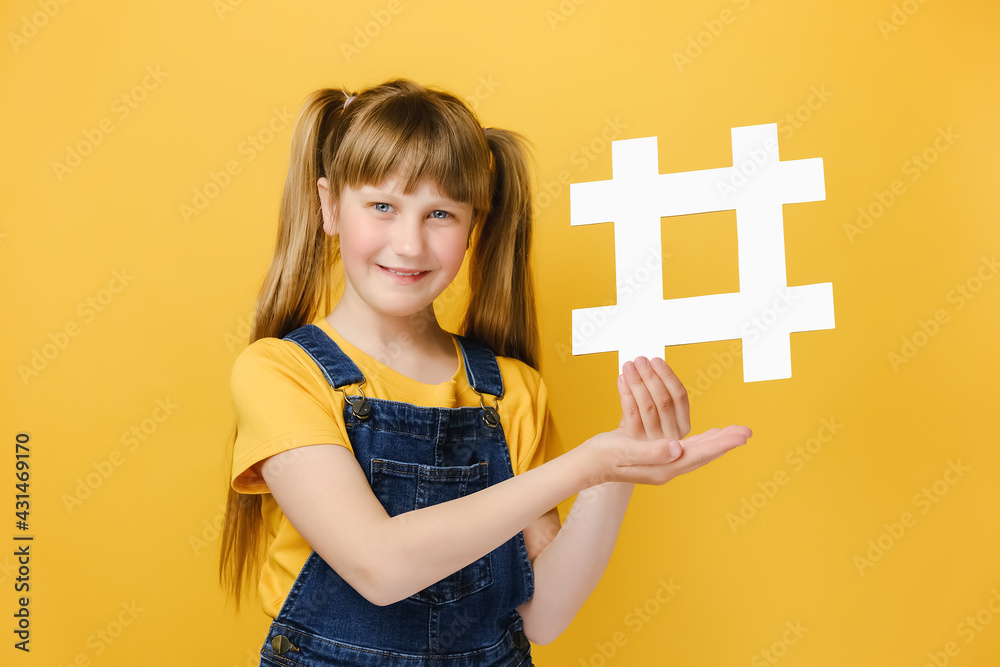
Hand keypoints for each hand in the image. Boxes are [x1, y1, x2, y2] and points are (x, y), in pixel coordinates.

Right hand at [585, 424, 751, 486]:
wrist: (587, 466)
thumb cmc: (603, 457)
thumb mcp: (625, 451)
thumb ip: (651, 452)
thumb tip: (677, 448)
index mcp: (663, 467)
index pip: (699, 453)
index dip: (721, 443)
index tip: (741, 435)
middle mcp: (668, 467)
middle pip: (703, 453)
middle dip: (724, 441)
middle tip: (746, 432)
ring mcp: (663, 464)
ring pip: (696, 450)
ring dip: (713, 438)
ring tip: (731, 432)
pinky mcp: (658, 457)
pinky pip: (686, 448)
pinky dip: (699, 440)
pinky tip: (705, 435)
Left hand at [617, 356, 690, 441]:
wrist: (622, 455)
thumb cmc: (641, 428)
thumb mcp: (655, 414)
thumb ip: (656, 393)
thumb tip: (649, 365)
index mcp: (683, 425)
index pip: (680, 397)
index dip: (668, 376)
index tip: (657, 360)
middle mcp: (672, 436)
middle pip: (664, 401)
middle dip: (651, 376)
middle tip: (640, 360)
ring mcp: (654, 442)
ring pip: (647, 406)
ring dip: (637, 382)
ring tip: (629, 367)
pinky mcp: (635, 443)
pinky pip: (631, 414)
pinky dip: (626, 394)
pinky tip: (622, 381)